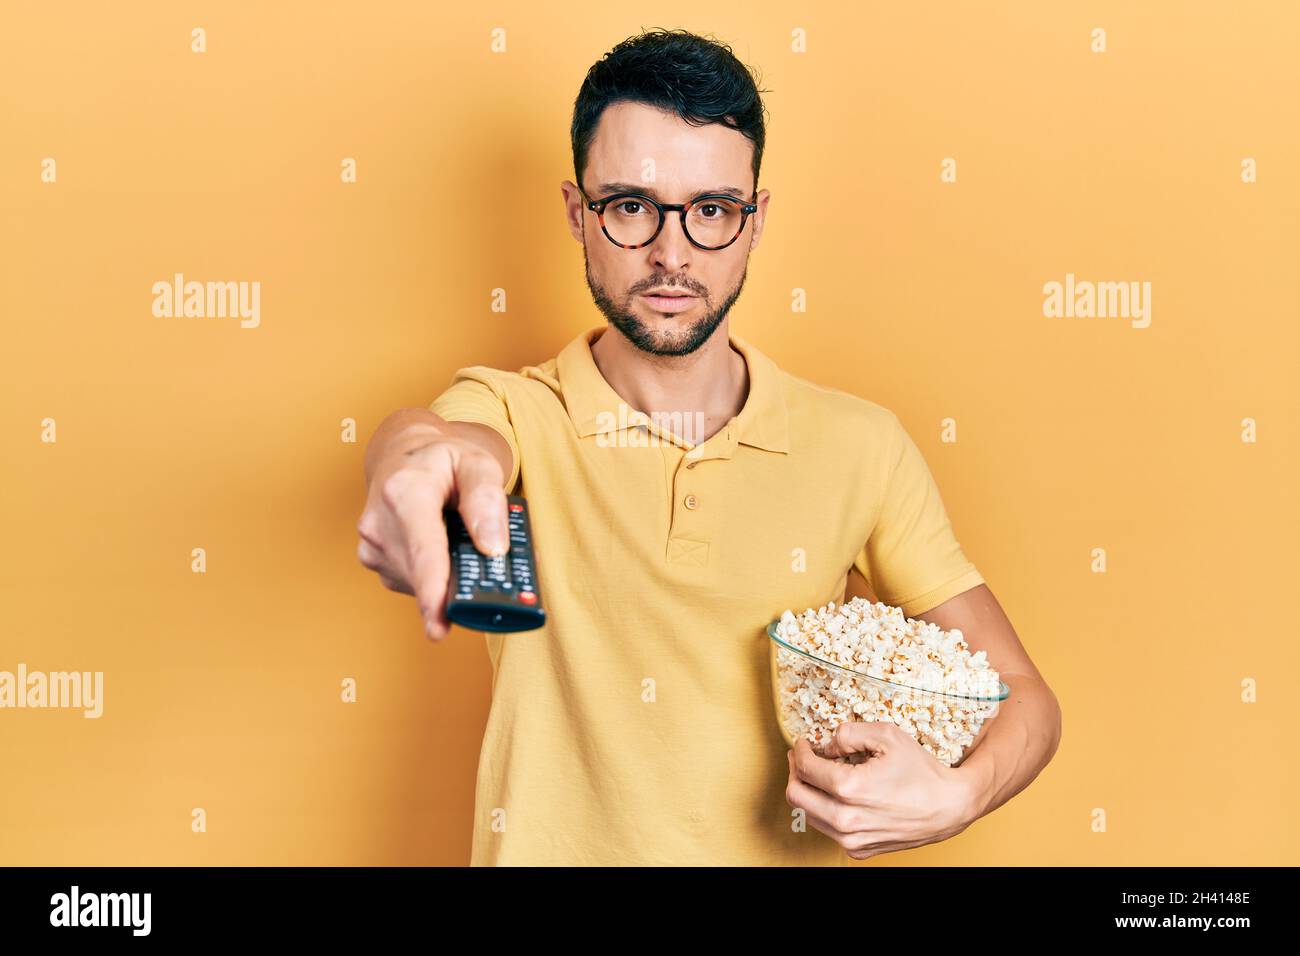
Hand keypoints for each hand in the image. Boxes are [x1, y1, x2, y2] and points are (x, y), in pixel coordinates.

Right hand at [356, 430, 507, 639]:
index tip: (440, 626)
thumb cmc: (442, 461)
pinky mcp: (376, 563)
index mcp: (404, 493)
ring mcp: (373, 548)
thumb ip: (488, 500)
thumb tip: (493, 548)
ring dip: (451, 578)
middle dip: (463, 585)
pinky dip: (437, 577)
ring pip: (422, 584)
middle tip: (497, 580)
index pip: (423, 551)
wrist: (402, 456)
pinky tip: (447, 553)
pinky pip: (415, 583)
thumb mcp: (477, 463)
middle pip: (426, 575)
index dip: (433, 592)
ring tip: (466, 546)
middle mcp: (379, 524)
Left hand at [785, 720, 985, 859]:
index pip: (804, 768)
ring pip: (808, 815)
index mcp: (849, 788)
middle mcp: (846, 819)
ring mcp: (852, 839)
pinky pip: (829, 830)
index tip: (803, 743)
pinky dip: (826, 812)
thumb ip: (848, 733)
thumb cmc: (921, 771)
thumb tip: (825, 744)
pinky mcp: (859, 850)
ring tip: (821, 775)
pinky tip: (840, 796)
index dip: (799, 751)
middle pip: (796, 795)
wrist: (949, 807)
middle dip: (794, 771)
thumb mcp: (887, 735)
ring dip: (808, 792)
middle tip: (801, 757)